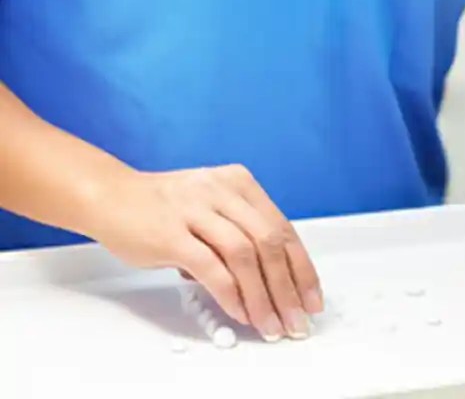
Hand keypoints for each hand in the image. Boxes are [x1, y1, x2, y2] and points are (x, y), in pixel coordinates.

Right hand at [85, 164, 323, 340]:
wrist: (109, 196)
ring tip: (270, 324)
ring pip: (245, 255)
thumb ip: (239, 237)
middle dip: (288, 287)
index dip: (302, 268)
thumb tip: (271, 283)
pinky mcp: (170, 233)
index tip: (312, 298)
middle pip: (270, 242)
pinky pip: (211, 267)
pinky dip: (230, 294)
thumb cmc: (163, 208)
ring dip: (263, 296)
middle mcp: (223, 192)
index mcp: (240, 184)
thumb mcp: (212, 210)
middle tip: (296, 319)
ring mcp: (196, 209)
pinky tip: (240, 313)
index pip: (283, 228)